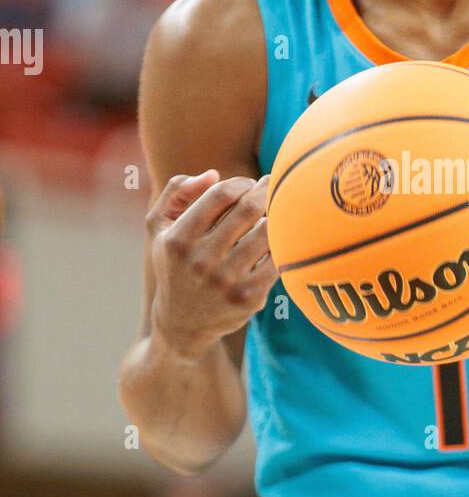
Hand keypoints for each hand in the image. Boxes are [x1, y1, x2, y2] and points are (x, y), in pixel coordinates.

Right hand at [148, 171, 277, 360]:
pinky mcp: (249, 298)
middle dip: (265, 191)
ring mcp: (227, 282)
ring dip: (276, 215)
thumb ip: (177, 192)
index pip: (220, 194)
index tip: (248, 184)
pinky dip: (281, 243)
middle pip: (248, 210)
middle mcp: (201, 261)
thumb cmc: (175, 263)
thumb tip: (213, 174)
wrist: (183, 322)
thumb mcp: (159, 227)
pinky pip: (277, 259)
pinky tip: (279, 237)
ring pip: (267, 232)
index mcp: (179, 240)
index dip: (240, 183)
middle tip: (272, 186)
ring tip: (276, 210)